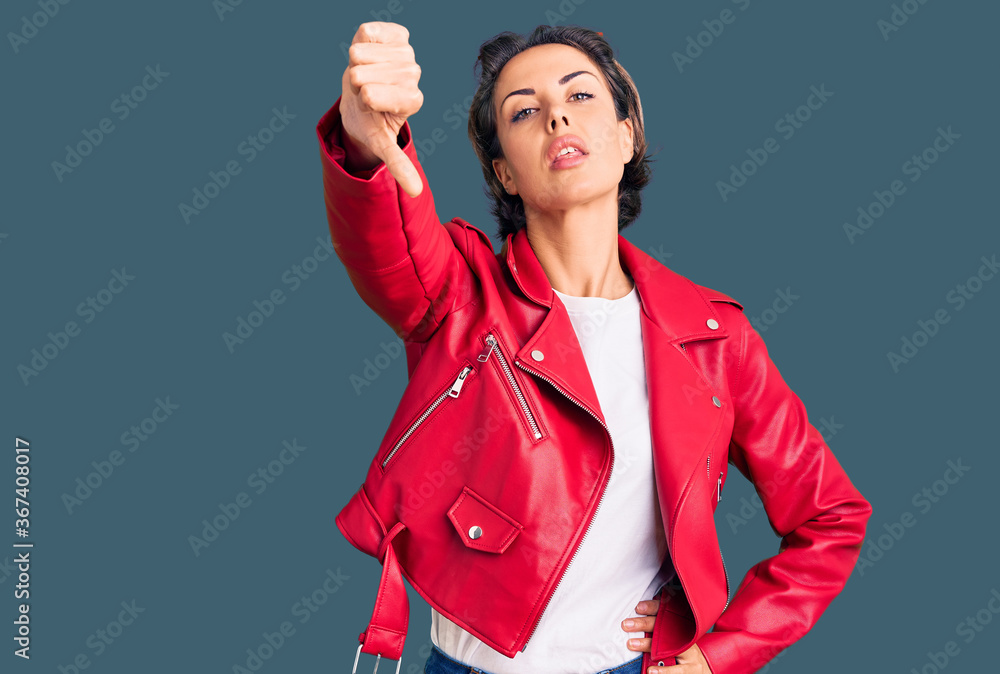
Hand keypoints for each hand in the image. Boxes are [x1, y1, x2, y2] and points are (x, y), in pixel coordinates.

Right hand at [340, 21, 423, 196]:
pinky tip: (366, 50)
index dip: (369, 98)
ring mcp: (406, 53)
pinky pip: (369, 32)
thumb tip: (417, 192)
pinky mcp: (397, 34)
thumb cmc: (369, 120)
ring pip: (365, 55)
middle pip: (368, 75)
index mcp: (413, 101)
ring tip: (362, 73)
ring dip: (356, 65)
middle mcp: (414, 76)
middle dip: (357, 84)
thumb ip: (398, 164)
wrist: (360, 93)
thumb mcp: (380, 144)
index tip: (366, 102)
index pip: (384, 96)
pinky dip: (361, 40)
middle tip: (362, 91)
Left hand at [622, 600, 711, 672]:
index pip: (668, 611)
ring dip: (648, 645)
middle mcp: (686, 638)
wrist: (706, 670)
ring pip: (668, 647)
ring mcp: (689, 655)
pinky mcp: (689, 670)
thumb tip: (638, 620)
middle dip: (644, 624)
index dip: (653, 607)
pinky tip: (651, 671)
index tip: (638, 607)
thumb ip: (661, 629)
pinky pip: (676, 670)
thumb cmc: (686, 652)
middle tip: (626, 624)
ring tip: (632, 644)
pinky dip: (663, 671)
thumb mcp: (677, 638)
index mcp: (682, 626)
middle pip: (664, 627)